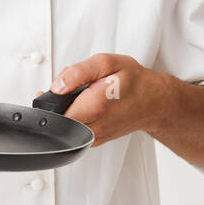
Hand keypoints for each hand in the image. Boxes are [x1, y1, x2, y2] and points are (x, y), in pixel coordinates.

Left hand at [35, 53, 171, 147]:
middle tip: (70, 91)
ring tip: (81, 98)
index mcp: (95, 105)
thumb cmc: (135, 82)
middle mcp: (94, 126)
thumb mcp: (107, 63)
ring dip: (66, 113)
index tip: (55, 90)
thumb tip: (56, 86)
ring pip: (64, 130)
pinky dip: (74, 120)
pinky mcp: (95, 141)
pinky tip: (85, 108)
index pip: (54, 112)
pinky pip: (73, 133)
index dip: (48, 100)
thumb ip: (77, 72)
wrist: (155, 102)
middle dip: (56, 106)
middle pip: (57, 122)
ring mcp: (95, 137)